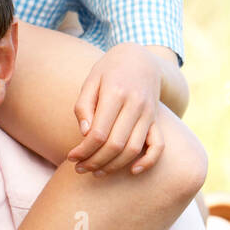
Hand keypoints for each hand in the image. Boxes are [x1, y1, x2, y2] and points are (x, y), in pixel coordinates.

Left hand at [68, 43, 164, 175]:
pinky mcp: (156, 120)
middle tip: (79, 168)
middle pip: (115, 144)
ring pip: (133, 149)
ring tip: (96, 171)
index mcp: (115, 93)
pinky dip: (148, 161)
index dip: (83, 150)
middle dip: (94, 161)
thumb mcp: (91, 80)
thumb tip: (85, 134)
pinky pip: (158, 145)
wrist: (141, 58)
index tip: (71, 157)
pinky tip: (132, 171)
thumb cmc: (109, 71)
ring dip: (113, 166)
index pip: (99, 132)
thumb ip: (84, 106)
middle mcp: (135, 105)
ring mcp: (148, 114)